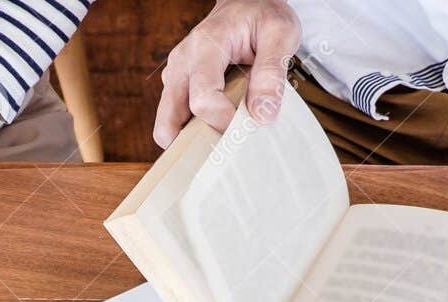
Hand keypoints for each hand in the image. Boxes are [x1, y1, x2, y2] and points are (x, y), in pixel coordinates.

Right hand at [155, 0, 301, 146]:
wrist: (248, 2)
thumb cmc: (263, 16)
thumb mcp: (280, 34)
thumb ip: (272, 73)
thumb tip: (262, 115)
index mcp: (205, 46)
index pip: (203, 99)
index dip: (224, 120)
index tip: (248, 122)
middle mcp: (182, 61)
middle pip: (170, 119)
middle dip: (197, 141)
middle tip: (226, 142)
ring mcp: (176, 74)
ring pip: (167, 123)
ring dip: (191, 138)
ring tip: (222, 134)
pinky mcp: (177, 84)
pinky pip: (175, 118)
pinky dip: (192, 131)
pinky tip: (216, 126)